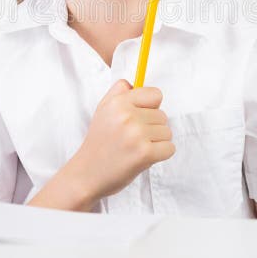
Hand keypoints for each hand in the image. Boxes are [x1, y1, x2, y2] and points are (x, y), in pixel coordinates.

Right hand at [71, 79, 174, 199]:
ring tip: (136, 148)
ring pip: (167, 132)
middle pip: (163, 115)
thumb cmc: (99, 142)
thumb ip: (118, 92)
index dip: (151, 107)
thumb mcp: (102, 110)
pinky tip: (143, 158)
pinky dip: (160, 155)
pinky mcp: (144, 153)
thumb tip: (136, 82)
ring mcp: (136, 134)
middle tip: (133, 138)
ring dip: (156, 142)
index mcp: (118, 102)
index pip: (156, 94)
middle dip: (152, 127)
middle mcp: (127, 116)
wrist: (86, 174)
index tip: (140, 118)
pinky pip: (170, 148)